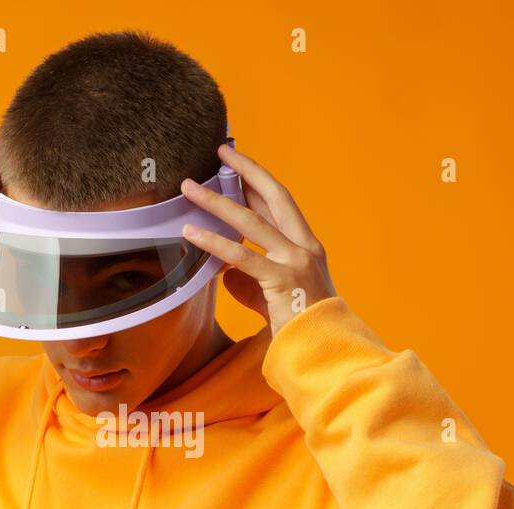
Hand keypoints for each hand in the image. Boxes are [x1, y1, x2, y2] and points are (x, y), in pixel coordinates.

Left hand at [179, 142, 336, 335]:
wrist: (323, 350)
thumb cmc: (302, 327)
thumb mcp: (275, 297)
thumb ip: (251, 282)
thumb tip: (226, 272)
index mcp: (307, 246)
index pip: (280, 203)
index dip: (258, 180)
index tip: (236, 163)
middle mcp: (304, 247)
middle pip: (273, 196)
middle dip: (246, 170)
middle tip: (221, 152)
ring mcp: (294, 262)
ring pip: (250, 222)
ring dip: (217, 202)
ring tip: (189, 189)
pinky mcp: (281, 280)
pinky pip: (240, 256)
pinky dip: (213, 242)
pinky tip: (191, 232)